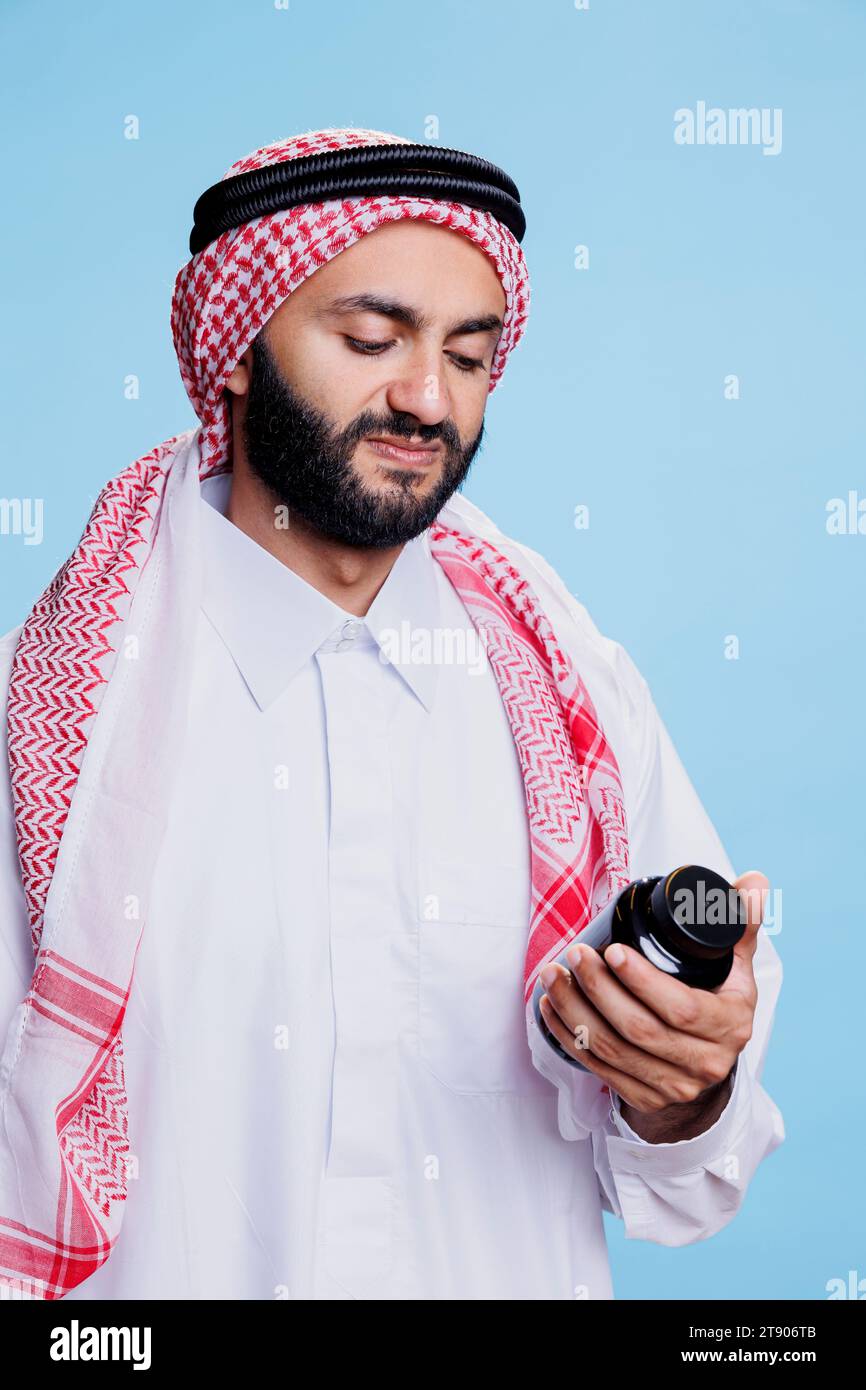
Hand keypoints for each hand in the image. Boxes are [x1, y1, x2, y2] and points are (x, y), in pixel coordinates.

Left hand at [538, 871, 767, 1137]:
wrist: (711, 1068)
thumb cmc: (719, 1004)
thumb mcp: (737, 968)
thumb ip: (741, 923)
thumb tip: (754, 881)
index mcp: (729, 1026)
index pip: (682, 1008)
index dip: (643, 981)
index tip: (612, 949)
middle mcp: (704, 1062)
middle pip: (639, 1029)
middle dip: (599, 989)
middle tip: (575, 953)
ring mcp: (672, 1085)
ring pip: (612, 1049)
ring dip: (574, 1010)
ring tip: (553, 974)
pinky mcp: (643, 1097)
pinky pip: (597, 1067)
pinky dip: (568, 1036)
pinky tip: (550, 1008)